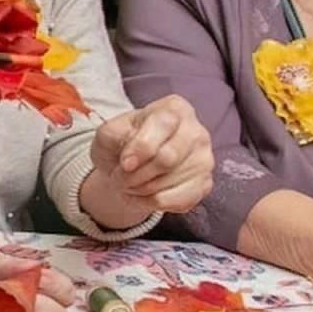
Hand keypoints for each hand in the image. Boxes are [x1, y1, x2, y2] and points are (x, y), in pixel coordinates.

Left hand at [88, 95, 212, 218]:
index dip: (140, 148)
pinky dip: (151, 203)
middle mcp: (196, 130)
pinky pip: (178, 201)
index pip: (163, 124)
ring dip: (140, 189)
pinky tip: (142, 196)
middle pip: (168, 158)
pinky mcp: (204, 184)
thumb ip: (115, 136)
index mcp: (174, 108)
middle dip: (136, 174)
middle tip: (119, 177)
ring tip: (129, 184)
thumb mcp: (108, 132)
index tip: (124, 163)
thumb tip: (131, 160)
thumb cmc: (120, 143)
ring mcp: (204, 158)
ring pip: (170, 182)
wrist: (127, 168)